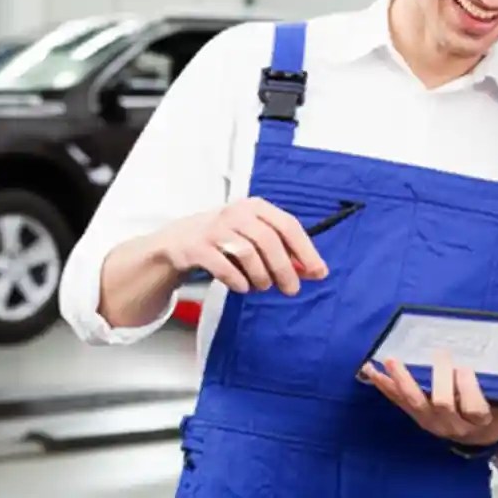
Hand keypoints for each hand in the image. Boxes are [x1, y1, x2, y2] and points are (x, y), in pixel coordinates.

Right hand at [153, 197, 326, 295]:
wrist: (179, 240)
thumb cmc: (226, 239)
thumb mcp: (255, 238)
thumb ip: (285, 252)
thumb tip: (315, 271)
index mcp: (256, 207)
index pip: (288, 225)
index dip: (306, 250)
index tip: (318, 272)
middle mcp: (237, 213)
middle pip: (269, 241)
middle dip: (284, 269)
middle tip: (291, 290)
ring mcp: (215, 228)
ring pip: (248, 253)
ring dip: (261, 276)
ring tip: (262, 287)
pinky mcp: (197, 247)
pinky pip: (224, 266)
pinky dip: (238, 281)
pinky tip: (242, 286)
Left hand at [361, 351, 497, 447]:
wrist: (478, 434)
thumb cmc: (495, 409)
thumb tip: (493, 348)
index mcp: (480, 421)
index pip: (475, 407)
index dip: (469, 387)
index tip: (467, 367)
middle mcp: (453, 425)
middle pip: (443, 403)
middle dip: (440, 377)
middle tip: (441, 354)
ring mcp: (431, 422)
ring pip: (415, 401)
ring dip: (403, 379)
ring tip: (391, 359)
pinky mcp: (416, 417)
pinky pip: (399, 401)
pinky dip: (385, 385)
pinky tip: (371, 370)